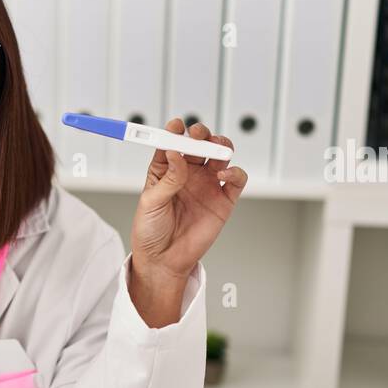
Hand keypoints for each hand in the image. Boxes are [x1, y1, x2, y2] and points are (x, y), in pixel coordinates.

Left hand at [128, 118, 246, 327]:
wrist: (163, 261)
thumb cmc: (151, 232)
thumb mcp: (151, 202)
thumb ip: (167, 178)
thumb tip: (175, 152)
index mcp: (166, 170)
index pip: (173, 143)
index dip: (175, 131)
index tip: (176, 125)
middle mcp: (188, 174)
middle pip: (199, 144)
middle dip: (201, 135)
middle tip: (198, 135)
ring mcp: (207, 185)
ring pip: (220, 155)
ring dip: (220, 145)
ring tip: (215, 148)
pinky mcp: (223, 200)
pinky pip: (236, 179)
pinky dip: (235, 171)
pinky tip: (224, 174)